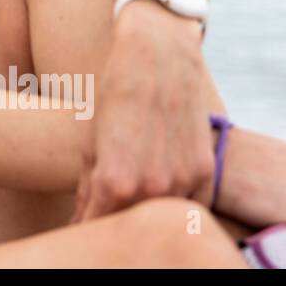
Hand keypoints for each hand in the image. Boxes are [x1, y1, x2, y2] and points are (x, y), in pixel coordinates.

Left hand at [72, 0, 210, 222]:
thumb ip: (89, 188)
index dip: (85, 231)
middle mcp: (152, 187)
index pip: (97, 227)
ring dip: (144, 218)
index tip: (78, 233)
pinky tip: (160, 200)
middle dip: (112, 227)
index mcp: (115, 181)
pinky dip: (175, 208)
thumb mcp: (91, 140)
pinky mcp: (206, 172)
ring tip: (129, 206)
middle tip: (101, 219)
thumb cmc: (115, 91)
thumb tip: (81, 222)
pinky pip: (192, 208)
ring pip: (161, 220)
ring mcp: (183, 181)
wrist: (158, 51)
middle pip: (128, 228)